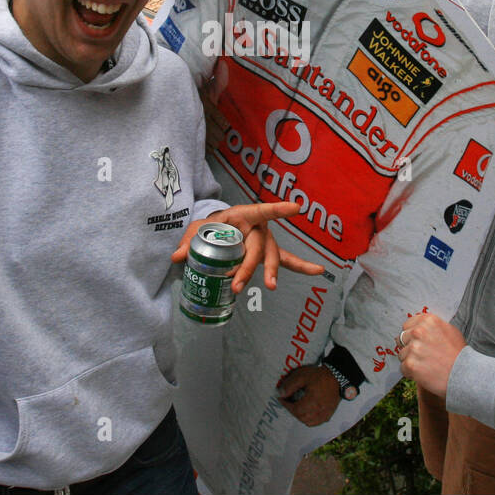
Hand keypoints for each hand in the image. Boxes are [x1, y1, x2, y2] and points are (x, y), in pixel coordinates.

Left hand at [171, 201, 322, 293]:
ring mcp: (265, 242)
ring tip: (270, 287)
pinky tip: (318, 271)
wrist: (217, 232)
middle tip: (237, 284)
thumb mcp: (198, 230)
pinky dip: (301, 267)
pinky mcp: (267, 255)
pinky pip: (286, 261)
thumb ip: (190, 242)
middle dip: (248, 266)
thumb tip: (176, 256)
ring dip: (270, 272)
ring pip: (271, 257)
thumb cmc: (211, 227)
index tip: (296, 208)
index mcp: (243, 215)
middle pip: (258, 247)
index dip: (278, 210)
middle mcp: (259, 228)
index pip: (262, 211)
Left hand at [277, 366, 340, 425]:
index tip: (281, 399)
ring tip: (296, 408)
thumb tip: (281, 394)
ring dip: (300, 417)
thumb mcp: (302, 376)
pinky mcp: (329, 413)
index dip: (286, 405)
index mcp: (312, 402)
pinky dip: (310, 420)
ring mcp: (325, 414)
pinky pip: (317, 422)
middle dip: (292, 411)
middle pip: (301, 417)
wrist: (337, 376)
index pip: (295, 409)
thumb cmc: (320, 376)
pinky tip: (307, 413)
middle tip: (288, 402)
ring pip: (309, 422)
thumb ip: (290, 385)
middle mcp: (319, 410)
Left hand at [399, 313, 466, 398]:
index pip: (407, 325)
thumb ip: (431, 327)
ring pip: (402, 354)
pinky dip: (411, 373)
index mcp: (427, 320)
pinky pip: (403, 368)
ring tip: (426, 365)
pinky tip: (424, 373)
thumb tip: (416, 327)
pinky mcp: (410, 364)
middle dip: (410, 348)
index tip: (420, 343)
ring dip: (410, 361)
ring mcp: (414, 348)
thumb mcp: (449, 331)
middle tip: (424, 356)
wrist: (464, 375)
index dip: (412, 336)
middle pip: (402, 339)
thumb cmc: (459, 354)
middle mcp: (419, 331)